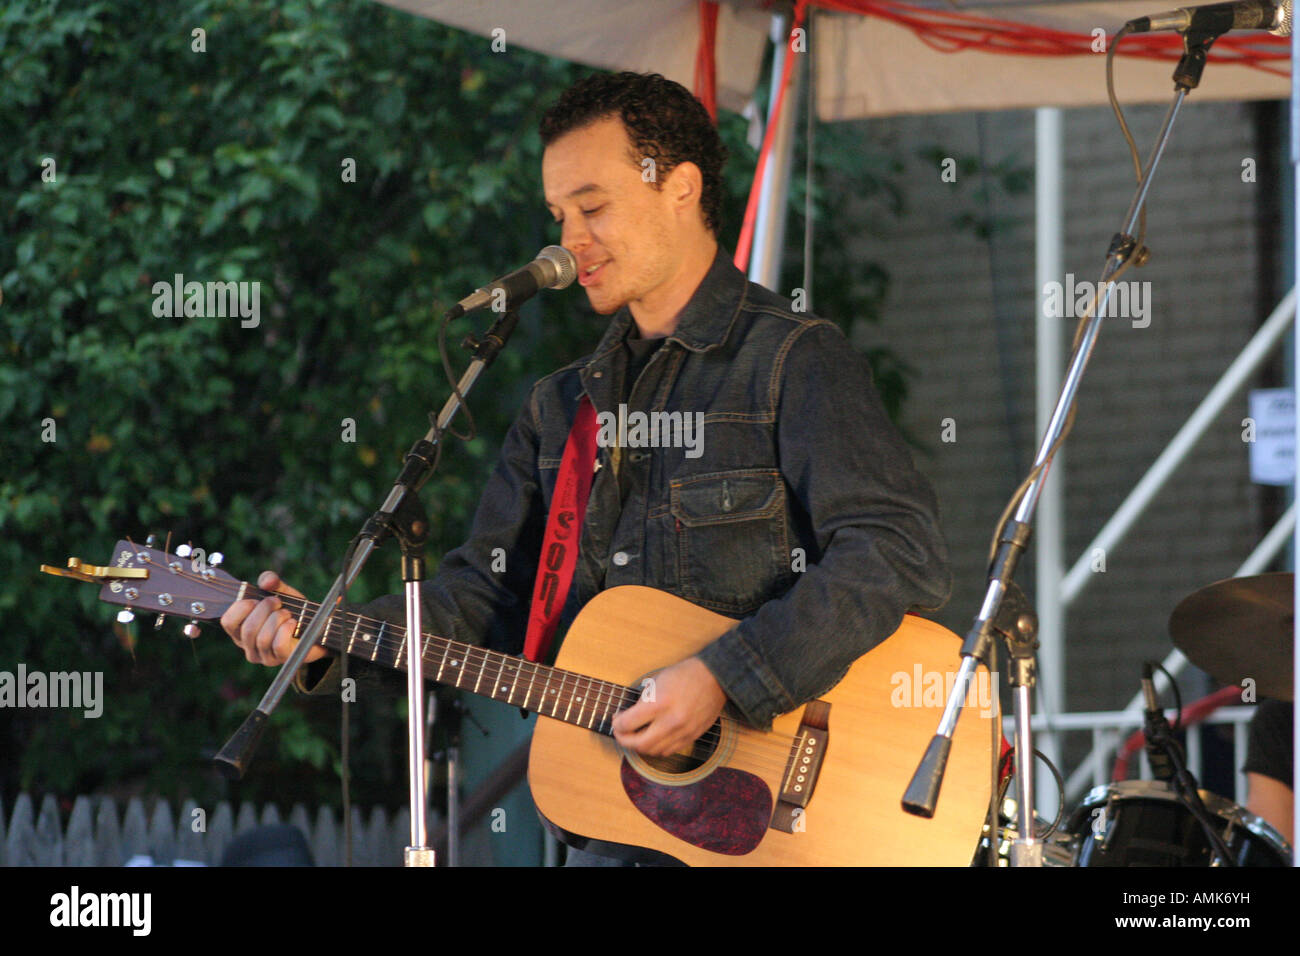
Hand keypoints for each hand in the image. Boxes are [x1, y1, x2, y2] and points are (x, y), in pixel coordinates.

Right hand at [220, 571, 326, 665]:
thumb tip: (267, 581)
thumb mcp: (280, 591)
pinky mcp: (281, 659)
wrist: (316, 626)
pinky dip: (286, 630)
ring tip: (287, 613)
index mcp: (240, 630)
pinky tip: (292, 623)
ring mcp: (264, 656)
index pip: (227, 622)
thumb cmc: (291, 609)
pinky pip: (278, 645)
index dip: (240, 607)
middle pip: (248, 629)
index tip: (255, 599)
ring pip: (263, 638)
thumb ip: (270, 581)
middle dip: (264, 610)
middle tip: (277, 601)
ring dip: (278, 619)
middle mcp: (248, 646)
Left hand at [611, 656, 726, 756]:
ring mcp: (683, 732)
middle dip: (624, 739)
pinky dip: (656, 749)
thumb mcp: (657, 681)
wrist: (714, 678)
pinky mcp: (692, 737)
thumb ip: (643, 702)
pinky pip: (669, 751)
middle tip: (621, 732)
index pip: (628, 724)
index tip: (616, 719)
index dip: (616, 724)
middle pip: (638, 744)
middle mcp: (670, 721)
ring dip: (640, 746)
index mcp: (659, 703)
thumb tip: (629, 717)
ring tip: (636, 736)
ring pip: (653, 751)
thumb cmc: (685, 675)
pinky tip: (653, 739)